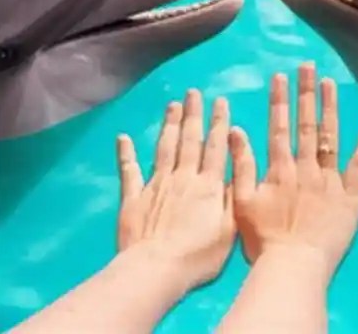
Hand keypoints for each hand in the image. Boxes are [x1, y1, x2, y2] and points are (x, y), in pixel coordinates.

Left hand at [116, 89, 235, 288]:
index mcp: (207, 186)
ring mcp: (155, 184)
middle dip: (192, 114)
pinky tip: (123, 137)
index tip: (220, 102)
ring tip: (172, 105)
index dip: (218, 124)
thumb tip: (234, 170)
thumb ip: (230, 198)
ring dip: (167, 125)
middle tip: (193, 92)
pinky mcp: (133, 195)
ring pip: (163, 148)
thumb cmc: (198, 255)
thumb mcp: (228, 229)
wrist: (157, 266)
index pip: (215, 148)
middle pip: (188, 140)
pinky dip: (126, 152)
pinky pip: (128, 169)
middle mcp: (181, 178)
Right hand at [230, 62, 357, 275]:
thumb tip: (235, 131)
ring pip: (332, 138)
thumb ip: (241, 164)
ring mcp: (330, 181)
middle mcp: (306, 168)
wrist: (295, 264)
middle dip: (306, 94)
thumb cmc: (264, 237)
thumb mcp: (242, 201)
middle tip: (307, 67)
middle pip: (307, 125)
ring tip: (330, 83)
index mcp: (279, 169)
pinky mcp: (350, 197)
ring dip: (331, 109)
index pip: (278, 127)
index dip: (279, 100)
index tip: (279, 76)